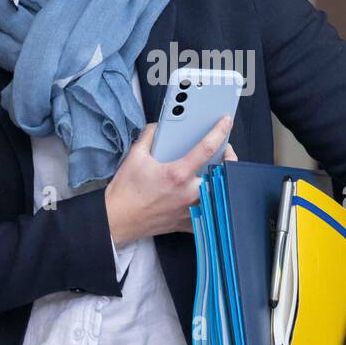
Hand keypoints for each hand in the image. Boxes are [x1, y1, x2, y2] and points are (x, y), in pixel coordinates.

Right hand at [104, 117, 236, 245]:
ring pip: (218, 196)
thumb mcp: (135, 156)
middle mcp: (187, 193)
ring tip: (219, 172)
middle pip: (222, 175)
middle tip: (225, 152)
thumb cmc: (125, 192)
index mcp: (177, 174)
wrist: (117, 219)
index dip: (219, 131)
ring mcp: (189, 210)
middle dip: (229, 161)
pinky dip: (210, 206)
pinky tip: (208, 197)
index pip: (206, 148)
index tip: (225, 122)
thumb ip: (149, 136)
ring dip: (221, 183)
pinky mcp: (185, 222)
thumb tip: (159, 126)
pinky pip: (206, 216)